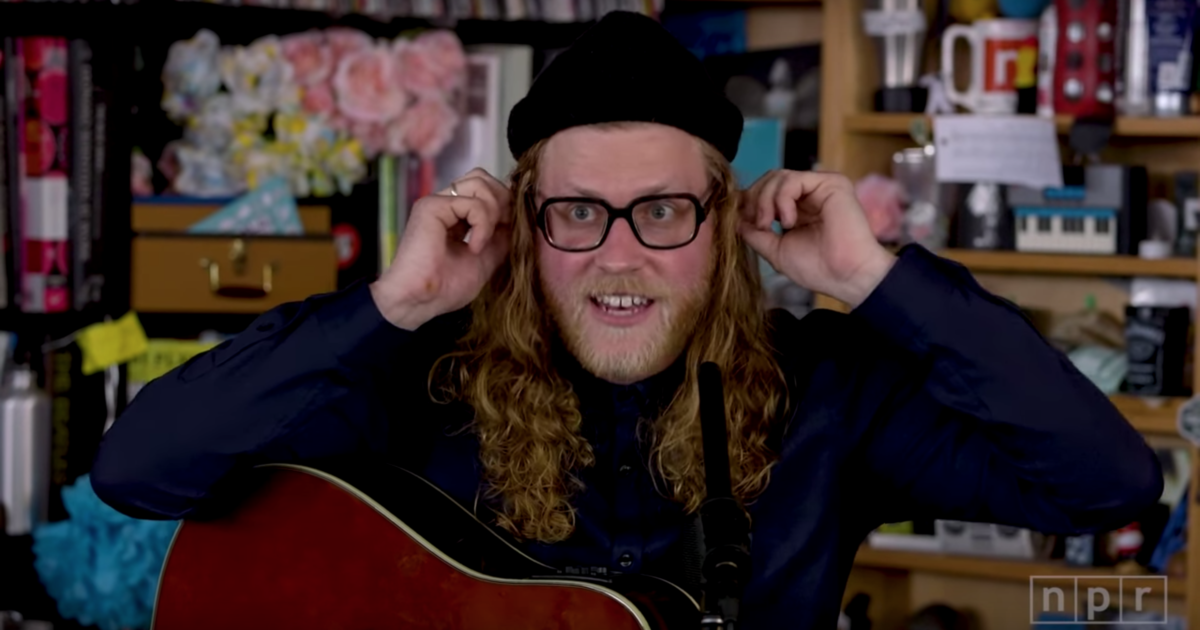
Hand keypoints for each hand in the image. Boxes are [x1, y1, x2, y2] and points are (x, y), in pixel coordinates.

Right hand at [370, 168, 511, 329]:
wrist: (420, 302)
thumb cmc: (446, 288)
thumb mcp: (486, 260)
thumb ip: (500, 238)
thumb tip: (517, 221)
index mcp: (456, 216)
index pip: (486, 190)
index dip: (505, 205)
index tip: (509, 232)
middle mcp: (446, 205)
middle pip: (483, 178)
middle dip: (502, 201)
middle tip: (503, 230)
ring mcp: (438, 203)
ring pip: (479, 182)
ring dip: (493, 212)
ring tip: (484, 241)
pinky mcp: (432, 206)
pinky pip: (472, 203)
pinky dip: (482, 224)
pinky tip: (474, 248)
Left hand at [738, 170, 895, 308]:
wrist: (846, 276)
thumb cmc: (818, 268)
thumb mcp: (776, 250)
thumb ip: (756, 234)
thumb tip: (735, 220)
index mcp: (798, 209)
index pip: (766, 191)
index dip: (748, 201)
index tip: (738, 219)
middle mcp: (810, 195)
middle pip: (770, 179)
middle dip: (754, 199)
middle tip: (757, 224)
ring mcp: (820, 187)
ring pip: (778, 177)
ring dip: (765, 200)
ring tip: (769, 225)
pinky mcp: (831, 183)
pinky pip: (793, 179)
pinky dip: (782, 199)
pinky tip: (789, 221)